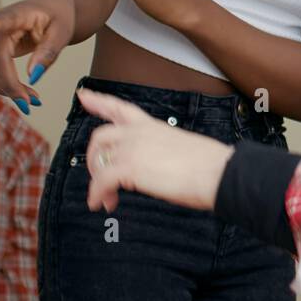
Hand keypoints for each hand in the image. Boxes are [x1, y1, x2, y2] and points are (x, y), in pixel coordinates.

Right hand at [0, 0, 74, 113]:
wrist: (50, 8)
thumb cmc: (58, 16)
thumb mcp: (62, 32)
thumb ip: (48, 52)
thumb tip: (33, 76)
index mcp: (19, 14)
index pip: (3, 20)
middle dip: (11, 84)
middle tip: (34, 102)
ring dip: (8, 89)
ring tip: (34, 100)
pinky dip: (7, 87)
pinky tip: (25, 94)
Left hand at [77, 88, 233, 212]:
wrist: (217, 173)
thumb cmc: (209, 166)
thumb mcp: (181, 148)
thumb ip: (161, 152)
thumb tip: (158, 167)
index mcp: (153, 126)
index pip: (120, 108)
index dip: (99, 101)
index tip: (83, 96)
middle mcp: (139, 133)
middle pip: (100, 137)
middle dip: (94, 158)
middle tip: (99, 177)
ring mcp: (133, 148)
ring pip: (98, 161)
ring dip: (97, 181)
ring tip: (107, 198)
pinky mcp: (129, 167)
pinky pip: (101, 181)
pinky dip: (97, 194)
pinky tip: (103, 204)